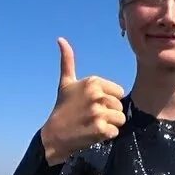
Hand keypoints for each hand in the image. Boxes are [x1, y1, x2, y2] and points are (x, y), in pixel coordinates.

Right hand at [39, 38, 126, 164]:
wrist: (54, 135)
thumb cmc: (63, 108)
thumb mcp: (66, 83)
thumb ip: (68, 61)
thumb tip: (61, 39)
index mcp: (92, 81)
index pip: (119, 92)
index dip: (108, 100)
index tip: (92, 105)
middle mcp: (97, 95)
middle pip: (120, 106)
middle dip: (109, 114)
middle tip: (91, 117)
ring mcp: (99, 112)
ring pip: (120, 119)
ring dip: (109, 125)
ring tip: (92, 125)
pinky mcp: (100, 129)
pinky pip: (115, 132)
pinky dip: (106, 136)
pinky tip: (92, 133)